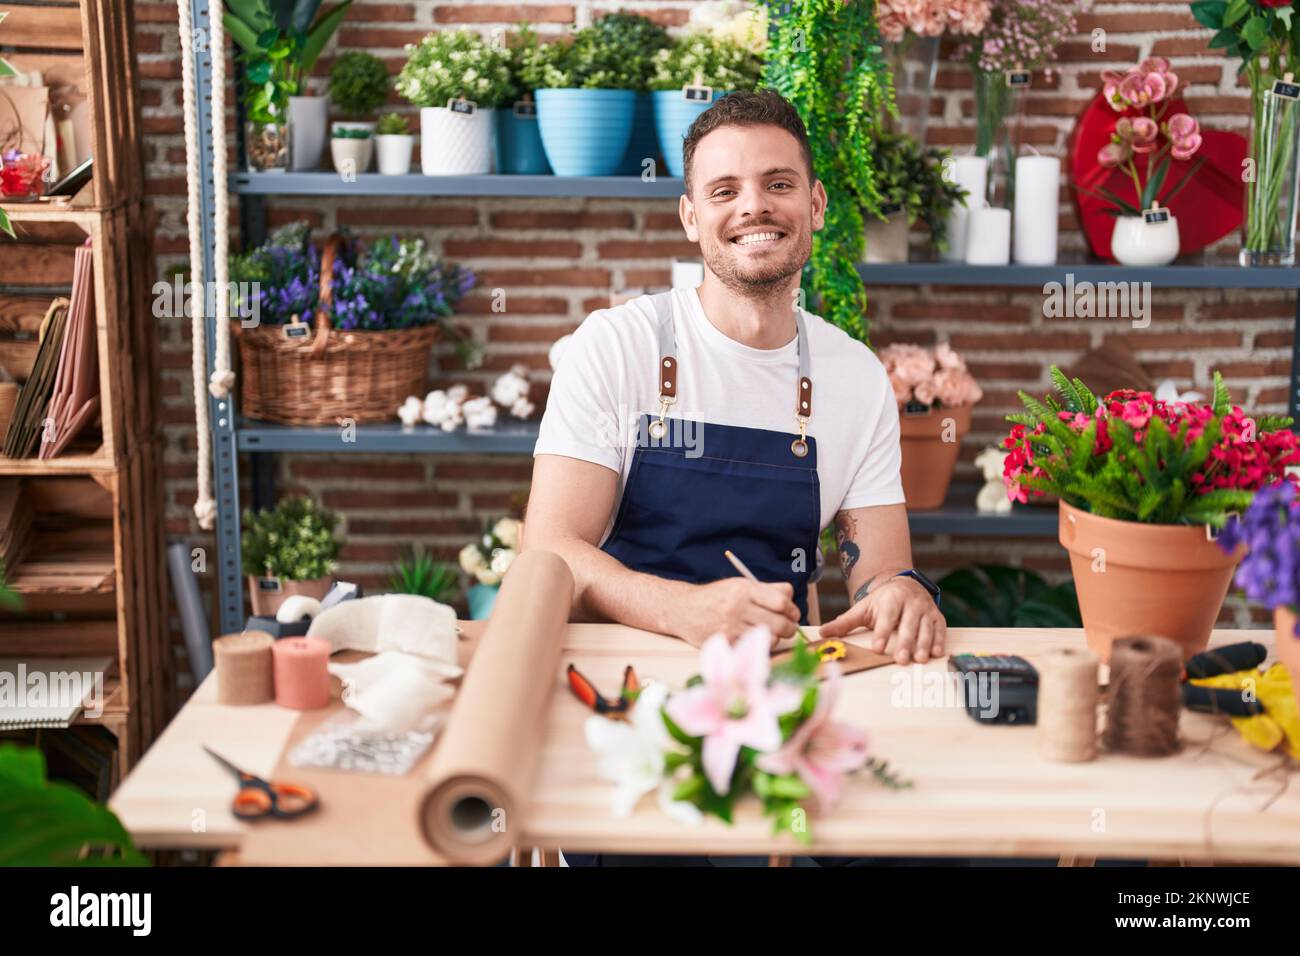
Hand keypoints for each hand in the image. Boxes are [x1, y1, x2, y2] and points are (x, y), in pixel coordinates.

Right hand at [674, 578, 800, 647]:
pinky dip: (760, 645)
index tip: (792, 613)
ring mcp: (731, 627)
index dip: (792, 610)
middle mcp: (737, 607)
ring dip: (776, 638)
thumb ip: (767, 589)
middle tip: (788, 627)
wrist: (684, 610)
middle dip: (789, 627)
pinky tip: (755, 639)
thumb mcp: (740, 585)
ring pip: (770, 638)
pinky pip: (754, 648)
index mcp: (744, 589)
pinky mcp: (726, 643)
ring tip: (771, 633)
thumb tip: (790, 595)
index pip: (780, 602)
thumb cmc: (717, 597)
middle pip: (779, 623)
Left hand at [819, 576, 945, 664]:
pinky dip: (939, 641)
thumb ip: (845, 622)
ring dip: (924, 644)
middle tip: (901, 659)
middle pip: (908, 624)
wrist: (906, 585)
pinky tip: (937, 654)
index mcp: (890, 599)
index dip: (882, 632)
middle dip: (905, 642)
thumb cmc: (882, 602)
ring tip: (919, 659)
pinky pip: (940, 629)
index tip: (877, 648)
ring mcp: (925, 609)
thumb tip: (823, 633)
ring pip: (925, 628)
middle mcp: (910, 602)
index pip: (886, 617)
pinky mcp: (937, 617)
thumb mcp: (863, 609)